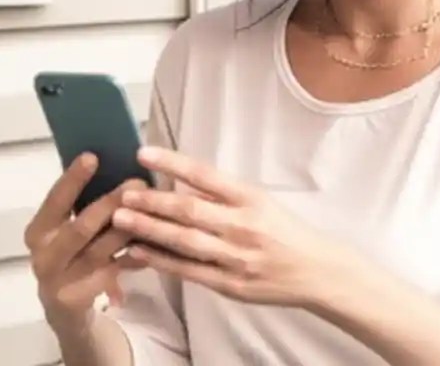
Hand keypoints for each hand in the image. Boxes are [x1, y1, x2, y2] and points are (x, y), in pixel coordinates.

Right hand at [24, 153, 147, 332]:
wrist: (61, 307)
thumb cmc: (67, 255)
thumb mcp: (62, 231)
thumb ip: (79, 207)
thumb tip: (111, 166)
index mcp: (38, 231)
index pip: (55, 201)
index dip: (72, 180)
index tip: (92, 156)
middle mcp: (44, 255)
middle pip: (81, 228)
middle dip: (109, 204)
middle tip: (137, 182)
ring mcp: (61, 280)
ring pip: (99, 252)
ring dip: (126, 230)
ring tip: (150, 210)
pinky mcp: (81, 298)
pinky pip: (113, 274)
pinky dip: (134, 258)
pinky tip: (153, 244)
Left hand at [111, 146, 355, 307]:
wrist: (319, 271)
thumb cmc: (283, 229)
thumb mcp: (258, 200)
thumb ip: (220, 192)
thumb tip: (177, 178)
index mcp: (250, 198)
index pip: (205, 175)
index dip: (172, 163)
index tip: (143, 153)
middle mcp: (243, 225)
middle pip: (190, 210)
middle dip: (153, 201)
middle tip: (123, 193)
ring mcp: (236, 257)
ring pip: (185, 241)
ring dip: (150, 229)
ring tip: (121, 218)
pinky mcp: (231, 284)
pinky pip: (190, 271)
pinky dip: (161, 262)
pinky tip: (138, 252)